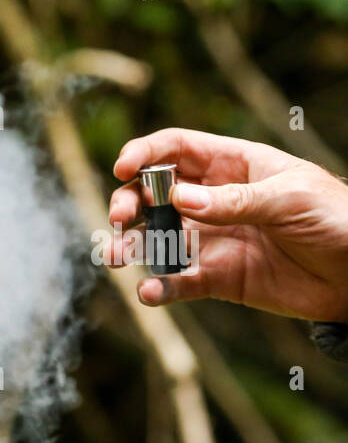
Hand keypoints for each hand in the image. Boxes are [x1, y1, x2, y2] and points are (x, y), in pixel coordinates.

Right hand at [108, 128, 347, 320]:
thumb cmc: (337, 219)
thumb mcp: (290, 199)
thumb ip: (235, 200)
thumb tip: (180, 200)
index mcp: (234, 166)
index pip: (176, 150)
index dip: (144, 154)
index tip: (122, 170)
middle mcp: (214, 201)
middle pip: (153, 194)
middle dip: (128, 203)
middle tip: (118, 219)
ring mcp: (212, 240)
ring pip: (156, 239)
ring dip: (130, 246)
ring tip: (116, 257)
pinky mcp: (217, 278)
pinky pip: (178, 282)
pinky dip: (159, 288)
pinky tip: (150, 292)